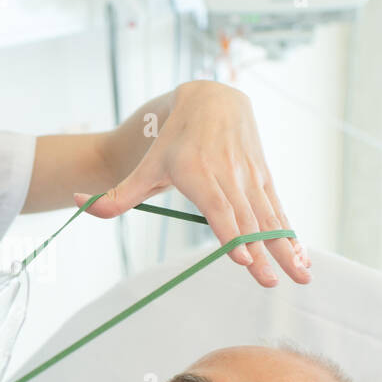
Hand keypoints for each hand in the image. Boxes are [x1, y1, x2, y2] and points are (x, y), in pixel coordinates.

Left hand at [75, 81, 310, 287]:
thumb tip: (79, 203)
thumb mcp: (145, 167)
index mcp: (198, 173)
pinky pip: (278, 209)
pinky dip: (292, 233)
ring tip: (301, 276)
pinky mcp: (264, 178)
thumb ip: (116, 194)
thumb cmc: (172, 140)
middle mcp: (228, 174)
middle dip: (261, 252)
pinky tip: (302, 258)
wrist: (213, 99)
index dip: (231, 232)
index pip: (218, 207)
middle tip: (270, 281)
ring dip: (286, 248)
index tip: (243, 259)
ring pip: (269, 217)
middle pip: (246, 220)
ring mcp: (250, 177)